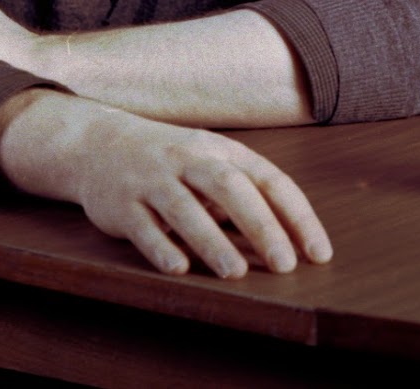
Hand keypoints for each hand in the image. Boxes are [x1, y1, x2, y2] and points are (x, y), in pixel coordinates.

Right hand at [0, 90, 332, 279]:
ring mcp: (152, 179)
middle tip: (284, 265)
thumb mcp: (212, 165)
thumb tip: (295, 242)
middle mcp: (189, 160)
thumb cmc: (173, 163)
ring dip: (211, 240)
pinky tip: (179, 268)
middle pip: (229, 187)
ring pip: (184, 206)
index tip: (319, 253)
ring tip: (236, 273)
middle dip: (259, 225)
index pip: (269, 179)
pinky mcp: (121, 203)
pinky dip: (161, 246)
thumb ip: (248, 196)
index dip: (297, 216)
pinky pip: (142, 226)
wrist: (100, 144)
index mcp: (221, 151)